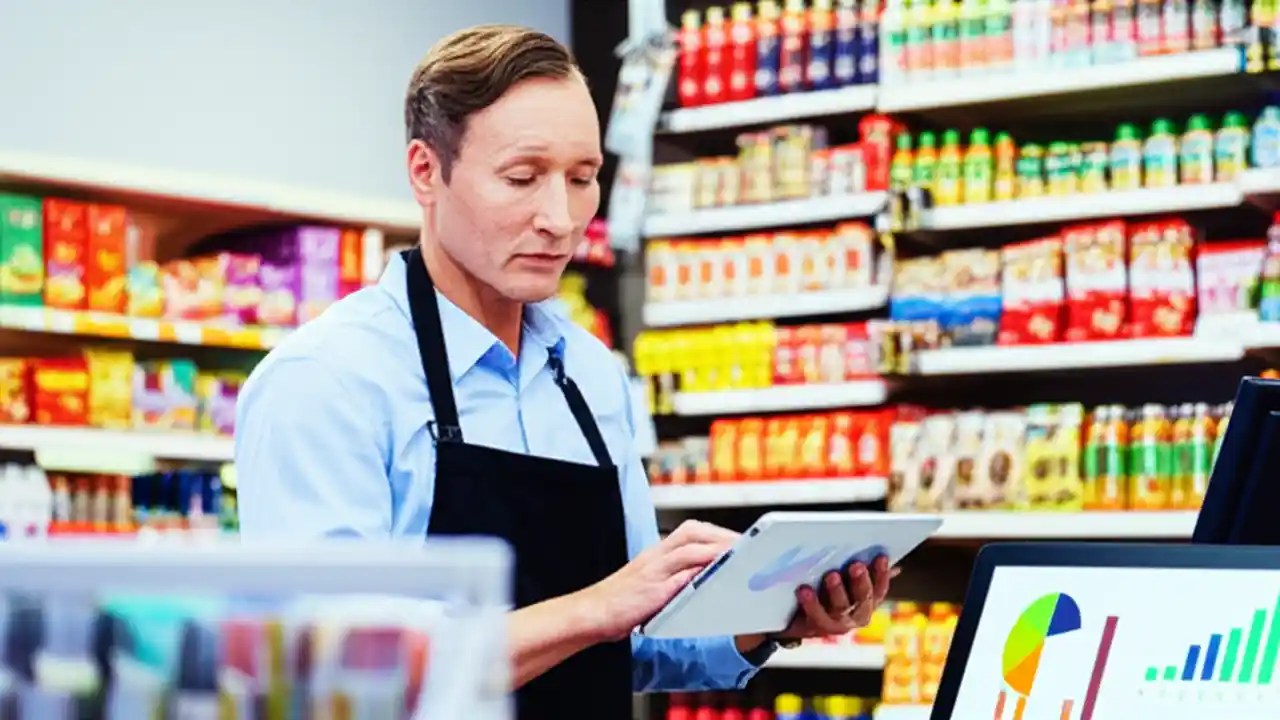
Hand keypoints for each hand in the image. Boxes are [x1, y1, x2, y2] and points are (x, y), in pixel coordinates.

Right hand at [576, 520, 737, 641]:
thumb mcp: (650, 582)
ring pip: (690, 549)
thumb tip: (704, 577)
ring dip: (717, 550)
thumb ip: (675, 577)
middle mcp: (656, 555)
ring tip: (740, 556)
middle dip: (721, 536)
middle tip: (746, 545)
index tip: (738, 539)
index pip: (691, 532)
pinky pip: (681, 576)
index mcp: (656, 552)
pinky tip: (718, 576)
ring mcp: (654, 571)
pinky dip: (701, 572)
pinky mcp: (653, 589)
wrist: (592, 612)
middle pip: (694, 533)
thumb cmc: (621, 601)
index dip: (716, 532)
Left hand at [774, 555, 899, 639]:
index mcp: (869, 602)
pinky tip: (805, 589)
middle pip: (862, 598)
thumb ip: (864, 570)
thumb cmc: (829, 590)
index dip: (882, 573)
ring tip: (831, 575)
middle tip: (856, 565)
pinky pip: (816, 616)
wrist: (800, 618)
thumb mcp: (847, 579)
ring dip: (837, 591)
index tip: (881, 557)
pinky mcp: (817, 627)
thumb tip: (887, 559)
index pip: (880, 588)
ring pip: (841, 608)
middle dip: (860, 581)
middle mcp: (858, 615)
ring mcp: (839, 624)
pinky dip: (811, 603)